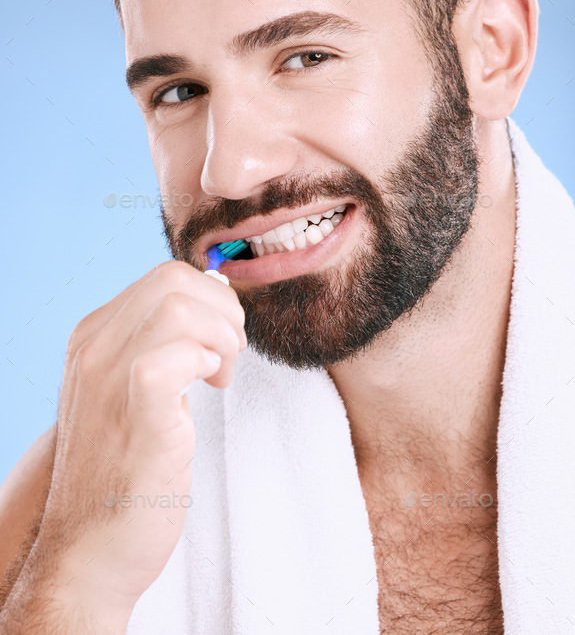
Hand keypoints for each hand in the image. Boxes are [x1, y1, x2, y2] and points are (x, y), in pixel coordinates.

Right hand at [34, 260, 245, 624]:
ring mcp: (108, 378)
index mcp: (93, 338)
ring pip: (177, 306)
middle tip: (229, 357)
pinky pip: (175, 356)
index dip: (211, 302)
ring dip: (220, 335)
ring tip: (221, 376)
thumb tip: (217, 291)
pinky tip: (209, 391)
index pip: (164, 277)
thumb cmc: (124, 472)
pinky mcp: (135, 413)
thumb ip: (165, 343)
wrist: (90, 551)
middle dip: (222, 310)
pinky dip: (207, 362)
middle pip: (173, 279)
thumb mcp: (136, 392)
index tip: (221, 345)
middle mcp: (93, 349)